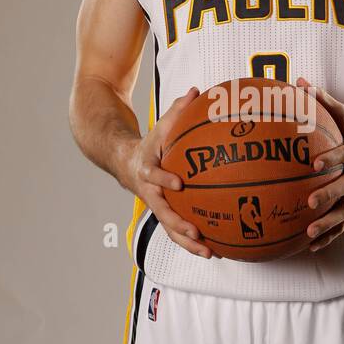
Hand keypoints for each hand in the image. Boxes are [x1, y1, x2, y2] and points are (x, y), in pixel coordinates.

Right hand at [124, 86, 221, 258]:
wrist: (125, 163)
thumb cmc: (150, 143)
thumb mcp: (160, 126)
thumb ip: (178, 111)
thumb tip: (197, 90)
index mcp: (148, 170)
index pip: (154, 175)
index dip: (164, 180)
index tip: (179, 184)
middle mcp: (151, 192)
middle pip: (162, 213)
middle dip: (178, 225)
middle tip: (197, 232)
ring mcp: (156, 206)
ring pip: (170, 229)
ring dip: (189, 242)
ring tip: (212, 253)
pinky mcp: (164, 214)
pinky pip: (179, 230)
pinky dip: (195, 240)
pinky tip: (218, 248)